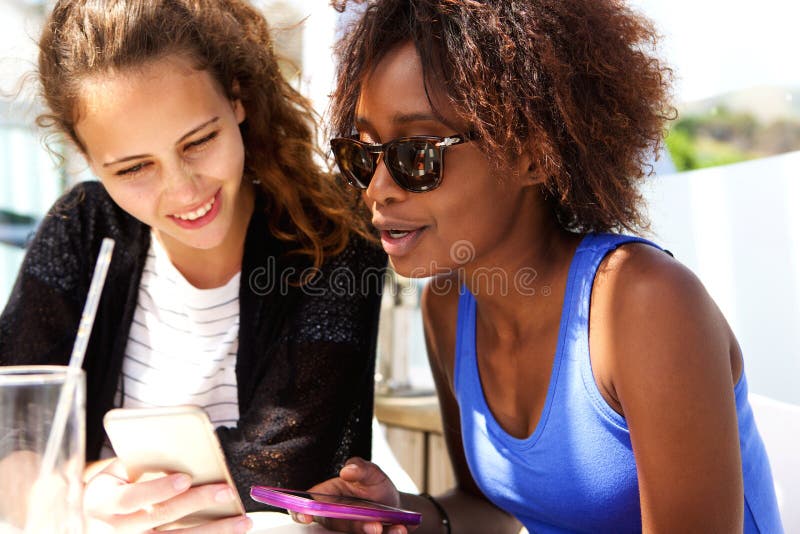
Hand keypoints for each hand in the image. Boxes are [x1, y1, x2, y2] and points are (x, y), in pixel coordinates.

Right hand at [83, 458, 251, 532]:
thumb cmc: (112, 488)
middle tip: (226, 491)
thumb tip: (181, 451)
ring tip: (243, 521)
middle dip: (196, 503)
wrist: (90, 521)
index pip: (133, 497)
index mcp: (104, 503)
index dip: (159, 489)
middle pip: (161, 517)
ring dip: (214, 531)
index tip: (185, 478)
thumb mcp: (114, 474)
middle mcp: (116, 530)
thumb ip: (141, 465)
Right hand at [292, 457, 411, 533]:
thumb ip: (360, 467)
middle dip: (352, 526)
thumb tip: (347, 470)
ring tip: (384, 527)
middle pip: (334, 525)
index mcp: (329, 497)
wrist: (395, 503)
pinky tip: (400, 529)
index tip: (307, 516)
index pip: (308, 505)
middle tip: (373, 525)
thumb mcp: (371, 472)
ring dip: (369, 532)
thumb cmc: (374, 486)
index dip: (301, 512)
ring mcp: (351, 529)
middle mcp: (337, 517)